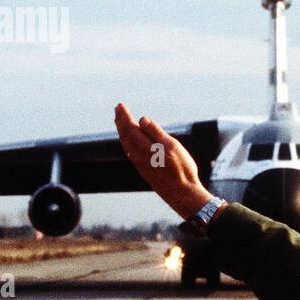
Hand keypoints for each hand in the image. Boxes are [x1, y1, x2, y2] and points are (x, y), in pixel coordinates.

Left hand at [114, 103, 212, 219]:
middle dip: (120, 121)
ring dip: (122, 131)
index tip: (120, 105)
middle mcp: (139, 156)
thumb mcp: (173, 146)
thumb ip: (156, 133)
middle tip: (117, 109)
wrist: (182, 193)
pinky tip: (129, 141)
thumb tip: (142, 120)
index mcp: (145, 148)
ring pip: (126, 144)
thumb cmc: (182, 169)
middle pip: (124, 135)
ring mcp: (140, 164)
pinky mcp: (143, 170)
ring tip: (120, 122)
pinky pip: (129, 152)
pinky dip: (126, 142)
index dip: (124, 116)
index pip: (130, 128)